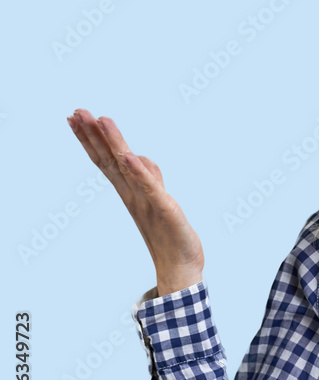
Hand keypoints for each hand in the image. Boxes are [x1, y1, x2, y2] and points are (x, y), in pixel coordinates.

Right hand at [67, 109, 204, 294]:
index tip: (76, 118)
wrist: (180, 268)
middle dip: (93, 135)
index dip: (91, 139)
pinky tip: (129, 156)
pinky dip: (140, 171)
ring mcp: (147, 202)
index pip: (106, 161)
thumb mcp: (158, 199)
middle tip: (77, 111)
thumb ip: (147, 178)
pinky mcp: (165, 210)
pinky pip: (150, 188)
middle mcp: (134, 195)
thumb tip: (138, 157)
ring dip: (114, 143)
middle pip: (110, 160)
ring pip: (127, 168)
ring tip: (101, 119)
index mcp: (130, 192)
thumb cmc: (169, 234)